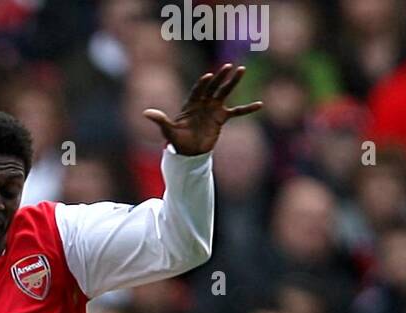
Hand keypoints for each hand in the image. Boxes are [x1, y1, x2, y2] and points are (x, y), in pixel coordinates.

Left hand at [143, 63, 261, 156]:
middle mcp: (203, 103)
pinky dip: (247, 109)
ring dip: (233, 82)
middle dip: (220, 77)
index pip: (198, 91)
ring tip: (242, 70)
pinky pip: (237, 112)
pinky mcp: (221, 118)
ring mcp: (213, 108)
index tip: (208, 76)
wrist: (188, 153)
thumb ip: (160, 120)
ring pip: (224, 92)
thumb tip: (146, 113)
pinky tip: (259, 104)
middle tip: (228, 66)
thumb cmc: (177, 141)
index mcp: (191, 104)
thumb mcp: (169, 132)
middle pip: (213, 87)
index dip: (203, 84)